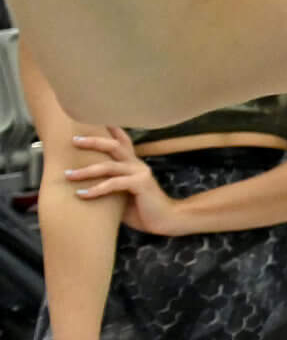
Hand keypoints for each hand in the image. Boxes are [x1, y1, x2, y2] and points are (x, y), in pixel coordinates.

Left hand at [64, 130, 191, 234]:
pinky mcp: (140, 184)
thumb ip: (108, 185)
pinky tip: (81, 194)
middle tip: (74, 140)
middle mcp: (137, 164)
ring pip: (109, 165)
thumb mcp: (122, 194)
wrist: (166, 220)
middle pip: (114, 145)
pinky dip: (96, 189)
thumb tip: (79, 186)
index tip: (91, 119)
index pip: (122, 140)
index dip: (109, 129)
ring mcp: (140, 173)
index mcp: (133, 164)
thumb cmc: (142, 209)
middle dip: (93, 141)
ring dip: (86, 170)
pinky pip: (114, 184)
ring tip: (68, 175)